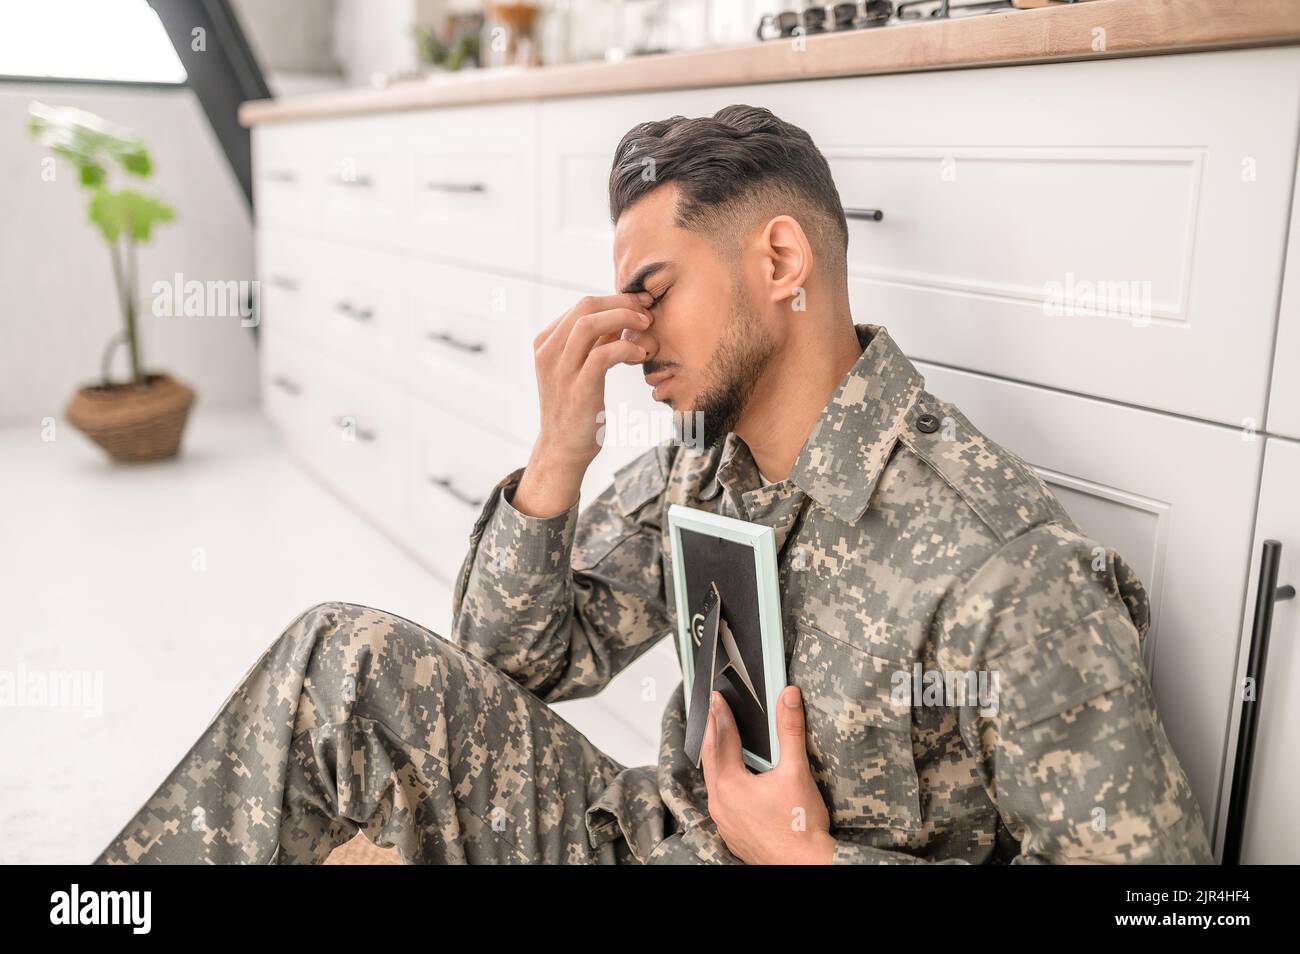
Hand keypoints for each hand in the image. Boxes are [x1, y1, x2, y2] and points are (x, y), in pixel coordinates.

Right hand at [512, 292, 654, 517]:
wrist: (561, 449)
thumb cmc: (575, 407)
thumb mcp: (578, 367)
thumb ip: (593, 342)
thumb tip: (620, 315)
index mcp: (546, 342)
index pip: (582, 305)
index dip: (616, 298)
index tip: (641, 303)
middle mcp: (547, 352)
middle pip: (585, 307)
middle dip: (622, 303)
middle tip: (648, 311)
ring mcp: (560, 371)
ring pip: (590, 325)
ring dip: (624, 319)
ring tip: (646, 327)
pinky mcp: (577, 389)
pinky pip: (602, 355)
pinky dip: (625, 349)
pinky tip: (640, 355)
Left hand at [700, 685, 835, 864]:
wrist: (804, 865)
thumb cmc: (800, 825)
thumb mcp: (796, 770)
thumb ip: (790, 730)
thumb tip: (788, 698)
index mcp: (731, 784)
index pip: (722, 738)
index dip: (721, 714)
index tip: (716, 697)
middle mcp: (720, 802)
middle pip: (710, 757)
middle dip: (711, 731)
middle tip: (711, 711)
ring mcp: (723, 820)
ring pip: (713, 780)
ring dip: (715, 757)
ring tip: (718, 741)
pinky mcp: (731, 832)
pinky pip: (720, 800)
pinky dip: (722, 781)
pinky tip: (732, 780)